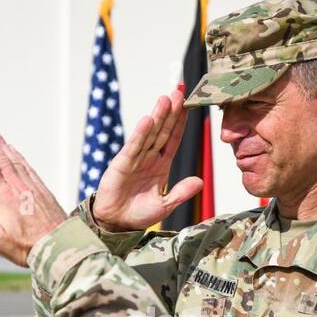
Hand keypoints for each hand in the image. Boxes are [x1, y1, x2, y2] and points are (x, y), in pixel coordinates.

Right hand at [0, 119, 68, 266]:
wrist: (61, 247)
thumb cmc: (28, 247)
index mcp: (3, 197)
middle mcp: (17, 187)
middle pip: (0, 156)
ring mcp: (30, 186)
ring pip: (13, 158)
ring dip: (2, 143)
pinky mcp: (41, 189)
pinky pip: (26, 166)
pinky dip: (17, 155)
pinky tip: (12, 150)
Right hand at [91, 85, 202, 231]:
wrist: (115, 223)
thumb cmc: (138, 214)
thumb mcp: (164, 206)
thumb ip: (180, 193)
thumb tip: (200, 182)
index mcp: (161, 165)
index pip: (172, 140)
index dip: (180, 123)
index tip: (188, 105)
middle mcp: (148, 158)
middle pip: (162, 131)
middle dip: (171, 112)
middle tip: (179, 92)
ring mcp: (135, 159)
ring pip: (149, 134)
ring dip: (157, 116)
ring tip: (166, 99)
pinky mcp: (121, 165)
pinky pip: (133, 147)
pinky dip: (140, 134)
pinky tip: (147, 120)